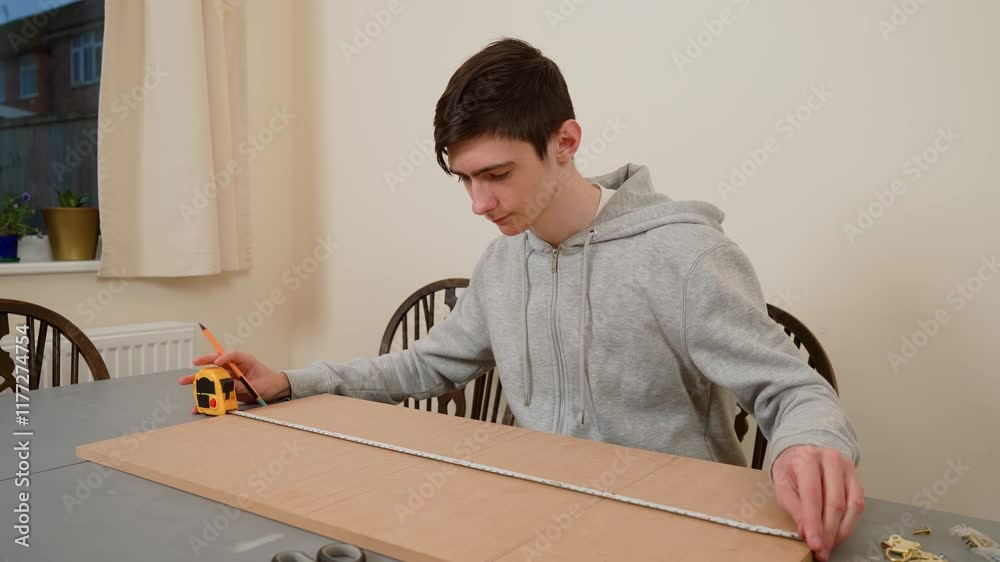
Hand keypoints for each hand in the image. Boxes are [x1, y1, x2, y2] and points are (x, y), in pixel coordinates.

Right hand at [179, 351, 290, 413]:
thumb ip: (241, 386)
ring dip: (199, 380)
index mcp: (245, 361)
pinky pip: (216, 390)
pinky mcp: (228, 388)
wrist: (276, 390)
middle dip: (204, 364)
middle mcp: (235, 367)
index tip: (217, 361)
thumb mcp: (257, 385)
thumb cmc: (270, 382)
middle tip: (194, 364)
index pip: (233, 355)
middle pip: (217, 363)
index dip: (224, 356)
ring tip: (186, 382)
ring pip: (212, 377)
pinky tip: (199, 403)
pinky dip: (207, 397)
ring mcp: (230, 377)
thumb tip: (227, 387)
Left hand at [772, 445, 864, 561]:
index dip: (814, 523)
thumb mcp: (783, 484)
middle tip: (822, 551)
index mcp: (808, 459)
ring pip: (851, 505)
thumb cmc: (792, 468)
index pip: (813, 495)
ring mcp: (847, 468)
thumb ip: (793, 507)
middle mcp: (831, 460)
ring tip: (829, 545)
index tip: (814, 544)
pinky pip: (858, 505)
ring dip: (841, 531)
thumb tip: (805, 531)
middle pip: (834, 502)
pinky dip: (849, 524)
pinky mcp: (856, 478)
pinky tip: (838, 534)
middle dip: (828, 532)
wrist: (804, 449)